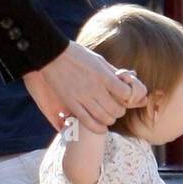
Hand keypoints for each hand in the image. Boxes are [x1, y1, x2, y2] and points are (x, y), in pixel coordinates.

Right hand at [23, 41, 144, 134]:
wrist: (52, 54)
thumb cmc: (77, 55)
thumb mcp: (99, 60)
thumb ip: (113, 72)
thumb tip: (129, 78)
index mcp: (103, 75)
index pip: (126, 93)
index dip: (129, 97)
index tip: (125, 97)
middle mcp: (95, 88)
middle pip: (116, 109)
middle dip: (119, 111)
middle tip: (116, 109)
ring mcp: (82, 97)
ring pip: (103, 118)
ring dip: (110, 120)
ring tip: (108, 117)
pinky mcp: (71, 103)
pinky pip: (87, 122)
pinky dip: (98, 128)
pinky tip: (102, 128)